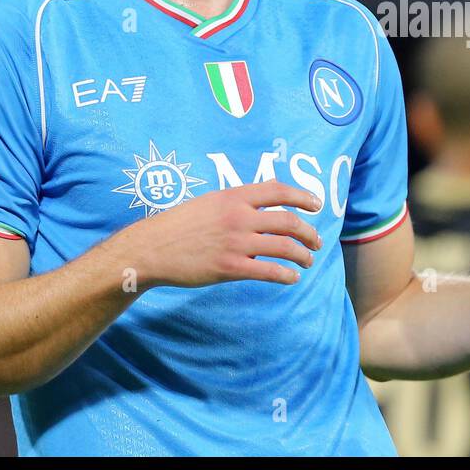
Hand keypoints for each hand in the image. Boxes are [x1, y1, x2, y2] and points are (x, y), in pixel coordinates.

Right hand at [121, 181, 323, 289]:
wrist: (152, 248)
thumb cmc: (179, 225)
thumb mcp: (209, 202)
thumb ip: (235, 202)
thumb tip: (261, 207)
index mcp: (234, 196)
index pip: (279, 191)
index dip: (303, 197)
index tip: (317, 205)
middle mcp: (239, 216)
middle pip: (288, 221)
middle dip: (309, 233)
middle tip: (317, 241)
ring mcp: (236, 242)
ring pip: (284, 247)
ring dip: (302, 255)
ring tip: (307, 261)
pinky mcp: (230, 267)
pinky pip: (269, 271)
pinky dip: (286, 275)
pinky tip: (292, 278)